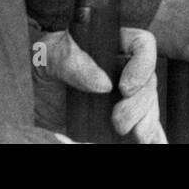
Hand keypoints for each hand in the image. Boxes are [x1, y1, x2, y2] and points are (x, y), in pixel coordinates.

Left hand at [33, 28, 166, 143]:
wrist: (31, 99)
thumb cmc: (42, 65)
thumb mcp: (49, 55)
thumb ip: (72, 61)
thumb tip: (103, 83)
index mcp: (113, 45)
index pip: (142, 45)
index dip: (142, 64)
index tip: (125, 88)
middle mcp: (125, 69)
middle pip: (149, 81)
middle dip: (139, 104)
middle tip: (119, 121)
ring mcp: (126, 96)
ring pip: (150, 105)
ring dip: (146, 122)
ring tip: (132, 135)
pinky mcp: (125, 120)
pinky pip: (149, 127)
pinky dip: (156, 136)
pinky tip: (156, 143)